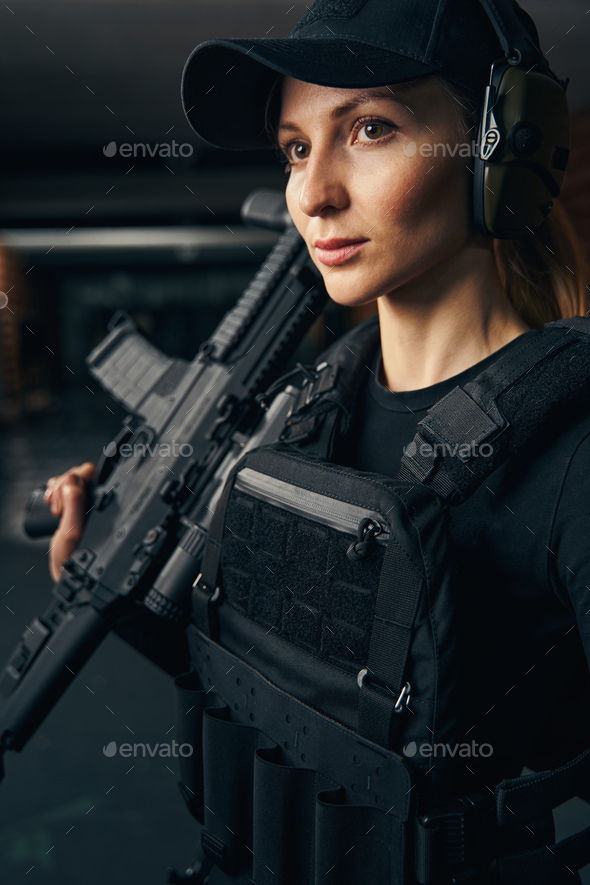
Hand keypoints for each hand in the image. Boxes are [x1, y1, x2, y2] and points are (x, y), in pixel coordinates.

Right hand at [45, 462, 96, 581]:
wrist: (65, 571)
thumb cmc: (74, 557)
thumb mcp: (72, 532)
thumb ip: (74, 505)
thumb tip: (73, 481)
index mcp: (103, 503)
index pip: (94, 475)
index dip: (78, 481)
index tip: (68, 498)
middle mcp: (96, 500)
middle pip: (81, 474)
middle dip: (64, 486)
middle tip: (58, 509)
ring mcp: (83, 501)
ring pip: (70, 478)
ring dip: (57, 489)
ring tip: (55, 511)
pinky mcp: (72, 504)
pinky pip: (62, 485)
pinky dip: (53, 491)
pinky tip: (52, 504)